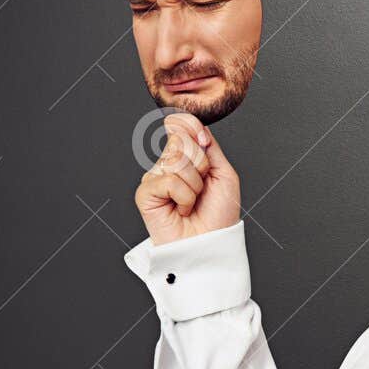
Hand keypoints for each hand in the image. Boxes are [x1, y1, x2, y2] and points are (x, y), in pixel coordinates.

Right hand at [134, 112, 240, 245]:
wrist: (210, 243)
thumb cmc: (218, 214)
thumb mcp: (223, 174)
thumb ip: (209, 148)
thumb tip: (194, 127)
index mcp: (185, 157)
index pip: (179, 125)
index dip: (191, 126)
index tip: (205, 142)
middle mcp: (167, 165)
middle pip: (181, 141)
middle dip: (201, 165)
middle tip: (202, 189)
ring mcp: (155, 178)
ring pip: (176, 160)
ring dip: (194, 185)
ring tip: (192, 203)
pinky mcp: (145, 193)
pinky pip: (169, 181)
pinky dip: (184, 197)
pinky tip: (180, 210)